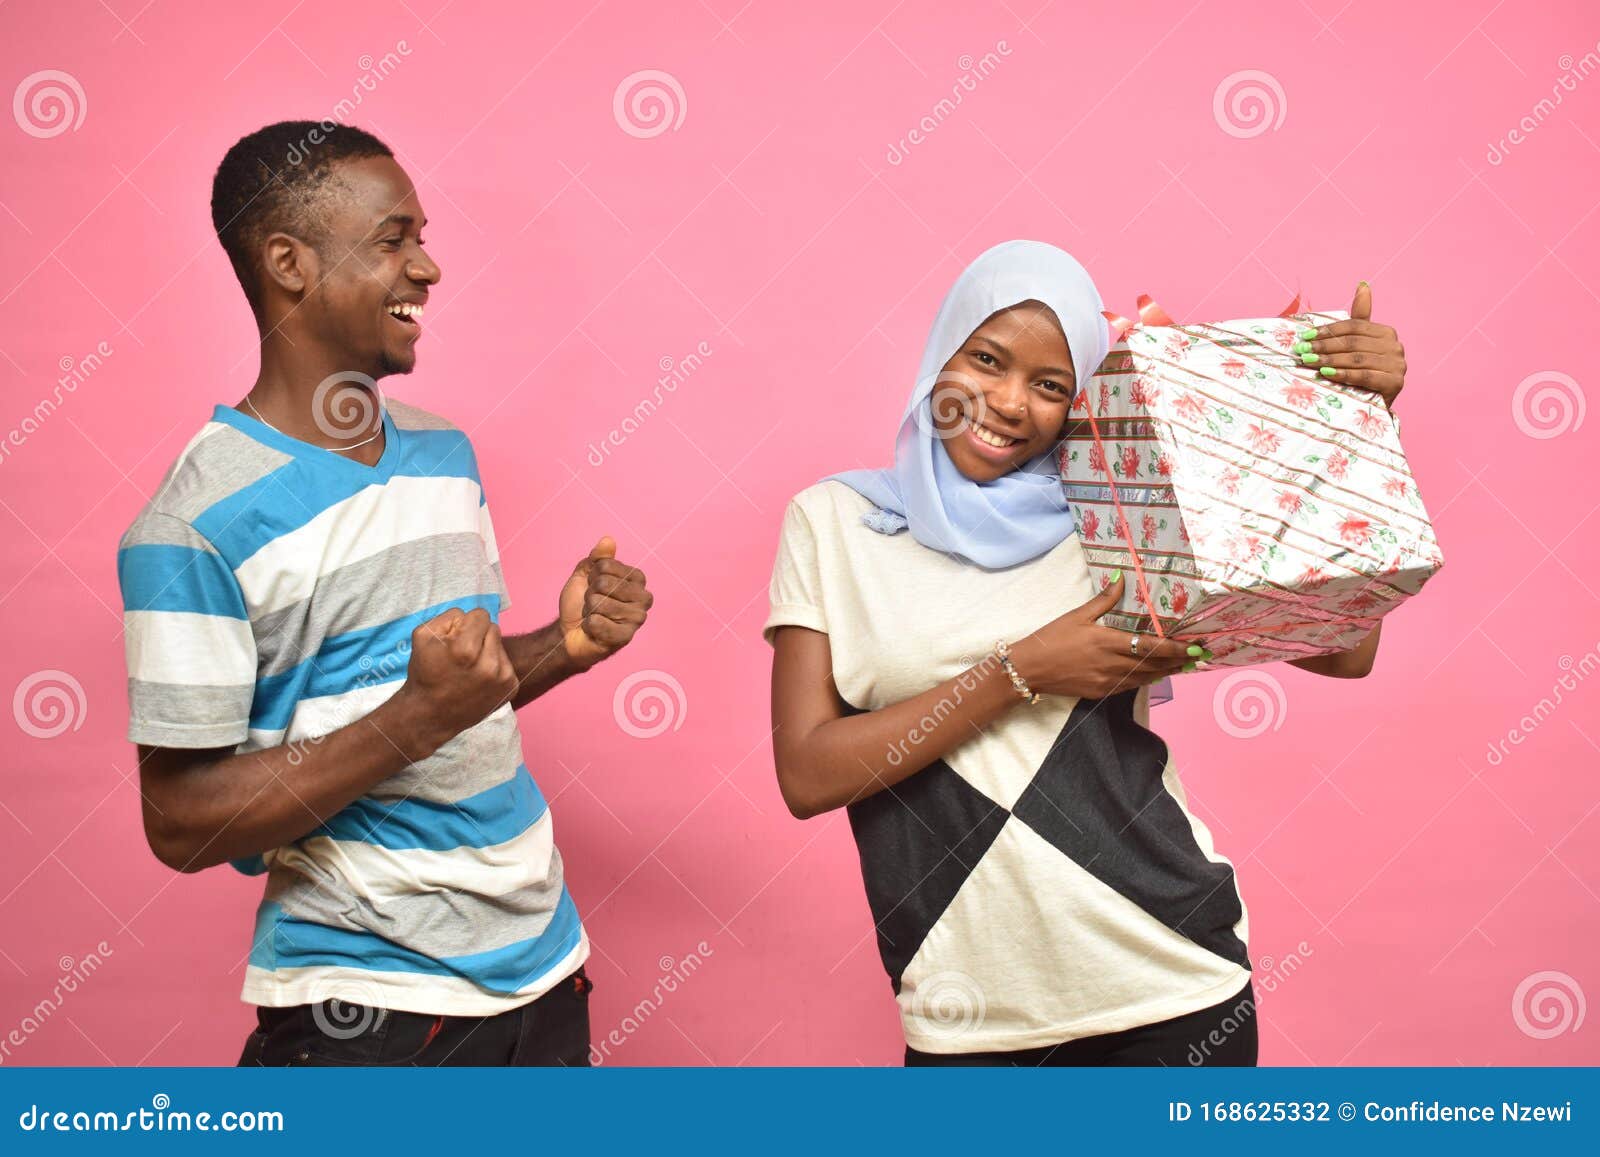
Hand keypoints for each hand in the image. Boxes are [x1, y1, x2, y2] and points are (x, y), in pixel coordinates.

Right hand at [400, 606, 517, 745]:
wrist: (431, 715)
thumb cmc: (425, 673)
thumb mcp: (423, 636)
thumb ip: (449, 617)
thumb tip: (469, 615)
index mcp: (466, 649)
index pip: (480, 615)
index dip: (466, 624)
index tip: (456, 639)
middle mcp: (489, 664)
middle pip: (493, 628)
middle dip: (478, 636)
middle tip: (463, 655)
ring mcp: (503, 678)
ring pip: (500, 645)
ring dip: (487, 651)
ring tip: (470, 667)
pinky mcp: (511, 688)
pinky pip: (506, 663)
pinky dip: (494, 667)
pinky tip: (479, 679)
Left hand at [558, 536, 653, 668]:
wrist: (569, 631)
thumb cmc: (581, 602)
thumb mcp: (585, 574)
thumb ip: (598, 557)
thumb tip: (608, 540)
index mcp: (638, 579)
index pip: (605, 566)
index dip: (592, 576)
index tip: (594, 587)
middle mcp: (644, 598)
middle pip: (604, 584)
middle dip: (590, 594)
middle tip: (593, 604)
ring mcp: (637, 619)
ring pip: (599, 603)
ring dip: (589, 611)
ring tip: (594, 616)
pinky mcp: (626, 637)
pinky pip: (596, 623)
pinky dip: (589, 626)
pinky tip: (595, 630)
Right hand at [1009, 573, 1207, 699]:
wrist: (1030, 669)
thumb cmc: (1052, 638)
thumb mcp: (1077, 615)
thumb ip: (1104, 600)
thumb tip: (1121, 578)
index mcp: (1108, 642)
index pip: (1150, 647)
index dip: (1175, 649)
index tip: (1193, 646)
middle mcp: (1112, 665)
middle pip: (1154, 665)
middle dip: (1177, 661)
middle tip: (1196, 656)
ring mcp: (1108, 682)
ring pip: (1146, 678)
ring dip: (1165, 672)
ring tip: (1182, 665)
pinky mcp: (1102, 692)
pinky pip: (1131, 686)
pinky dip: (1147, 679)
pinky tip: (1155, 674)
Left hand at [1296, 281, 1405, 409]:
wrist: (1374, 407)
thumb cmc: (1362, 374)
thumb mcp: (1358, 346)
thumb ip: (1360, 318)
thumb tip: (1363, 284)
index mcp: (1386, 333)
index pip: (1354, 326)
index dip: (1328, 330)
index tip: (1306, 336)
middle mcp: (1395, 346)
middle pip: (1353, 342)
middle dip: (1324, 346)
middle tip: (1301, 350)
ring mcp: (1398, 365)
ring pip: (1356, 358)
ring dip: (1328, 360)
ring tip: (1307, 361)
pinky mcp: (1395, 383)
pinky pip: (1364, 375)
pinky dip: (1343, 374)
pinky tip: (1325, 374)